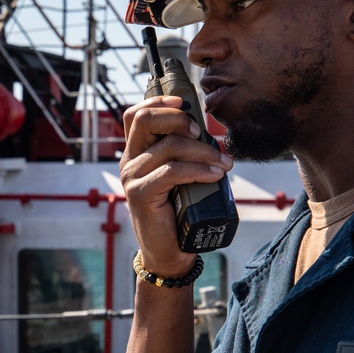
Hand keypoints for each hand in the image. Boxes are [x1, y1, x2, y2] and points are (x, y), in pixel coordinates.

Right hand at [120, 95, 232, 276]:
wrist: (170, 250)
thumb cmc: (179, 210)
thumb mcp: (180, 175)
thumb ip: (184, 153)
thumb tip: (209, 132)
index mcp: (136, 151)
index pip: (137, 114)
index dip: (159, 102)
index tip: (185, 103)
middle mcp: (129, 160)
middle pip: (145, 120)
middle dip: (178, 119)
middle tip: (202, 132)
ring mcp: (132, 176)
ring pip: (168, 146)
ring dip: (203, 151)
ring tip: (224, 163)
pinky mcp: (140, 194)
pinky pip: (172, 171)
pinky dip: (199, 170)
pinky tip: (215, 175)